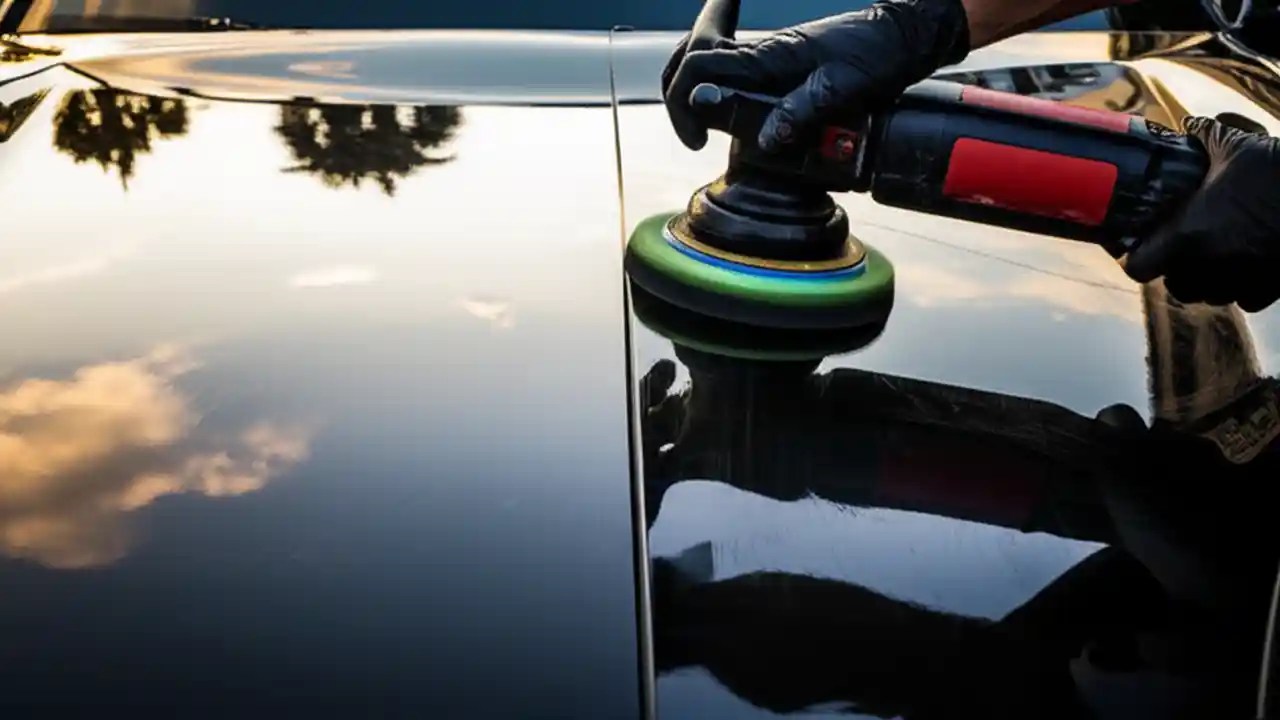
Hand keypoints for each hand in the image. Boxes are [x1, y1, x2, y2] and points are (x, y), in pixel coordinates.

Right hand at [661, 0, 970, 151]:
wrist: (905, 33)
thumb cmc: (879, 55)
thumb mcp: (843, 88)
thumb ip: (799, 112)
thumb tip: (761, 140)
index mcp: (768, 57)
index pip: (699, 68)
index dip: (684, 103)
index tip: (698, 138)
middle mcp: (762, 53)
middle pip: (692, 60)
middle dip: (679, 94)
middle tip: (694, 134)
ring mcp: (770, 56)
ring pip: (711, 64)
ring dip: (698, 90)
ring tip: (704, 123)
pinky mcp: (783, 63)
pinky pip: (737, 71)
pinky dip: (724, 89)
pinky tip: (735, 110)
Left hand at [1123, 116, 1279, 311]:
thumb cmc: (1276, 171)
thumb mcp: (1236, 146)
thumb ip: (1205, 137)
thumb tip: (1189, 124)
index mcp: (1188, 235)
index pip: (1138, 267)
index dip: (1134, 257)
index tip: (1140, 245)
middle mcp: (1209, 266)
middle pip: (1174, 285)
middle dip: (1175, 269)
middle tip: (1183, 246)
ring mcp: (1240, 281)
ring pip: (1208, 295)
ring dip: (1206, 279)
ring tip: (1214, 255)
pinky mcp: (1269, 290)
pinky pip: (1244, 299)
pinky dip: (1241, 286)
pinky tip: (1247, 262)